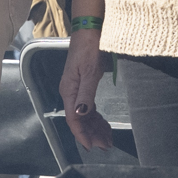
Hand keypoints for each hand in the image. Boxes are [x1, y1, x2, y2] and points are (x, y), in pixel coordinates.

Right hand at [59, 30, 113, 152]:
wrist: (90, 30)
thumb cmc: (89, 48)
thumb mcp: (90, 71)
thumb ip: (86, 94)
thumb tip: (81, 114)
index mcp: (69, 91)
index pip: (73, 119)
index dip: (82, 134)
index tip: (91, 146)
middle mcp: (71, 93)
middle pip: (80, 120)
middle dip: (92, 134)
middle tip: (106, 146)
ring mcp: (77, 90)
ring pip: (85, 115)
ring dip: (95, 128)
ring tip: (107, 139)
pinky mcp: (84, 85)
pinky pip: (89, 108)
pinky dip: (96, 118)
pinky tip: (103, 124)